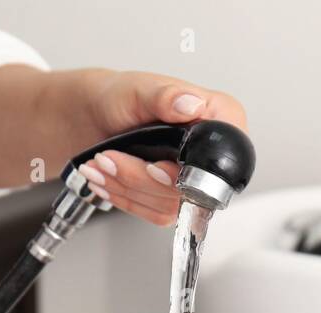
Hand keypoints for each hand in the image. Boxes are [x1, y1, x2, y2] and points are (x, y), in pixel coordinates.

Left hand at [74, 70, 248, 225]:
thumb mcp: (139, 89)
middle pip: (191, 188)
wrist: (95, 117)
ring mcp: (194, 182)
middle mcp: (210, 154)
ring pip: (169, 205)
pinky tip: (106, 180)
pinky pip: (155, 214)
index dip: (193, 170)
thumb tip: (192, 104)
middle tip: (108, 158)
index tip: (154, 166)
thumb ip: (166, 96)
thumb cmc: (121, 99)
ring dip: (126, 188)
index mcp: (219, 120)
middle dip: (142, 177)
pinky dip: (124, 199)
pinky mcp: (173, 200)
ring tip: (101, 165)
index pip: (225, 156)